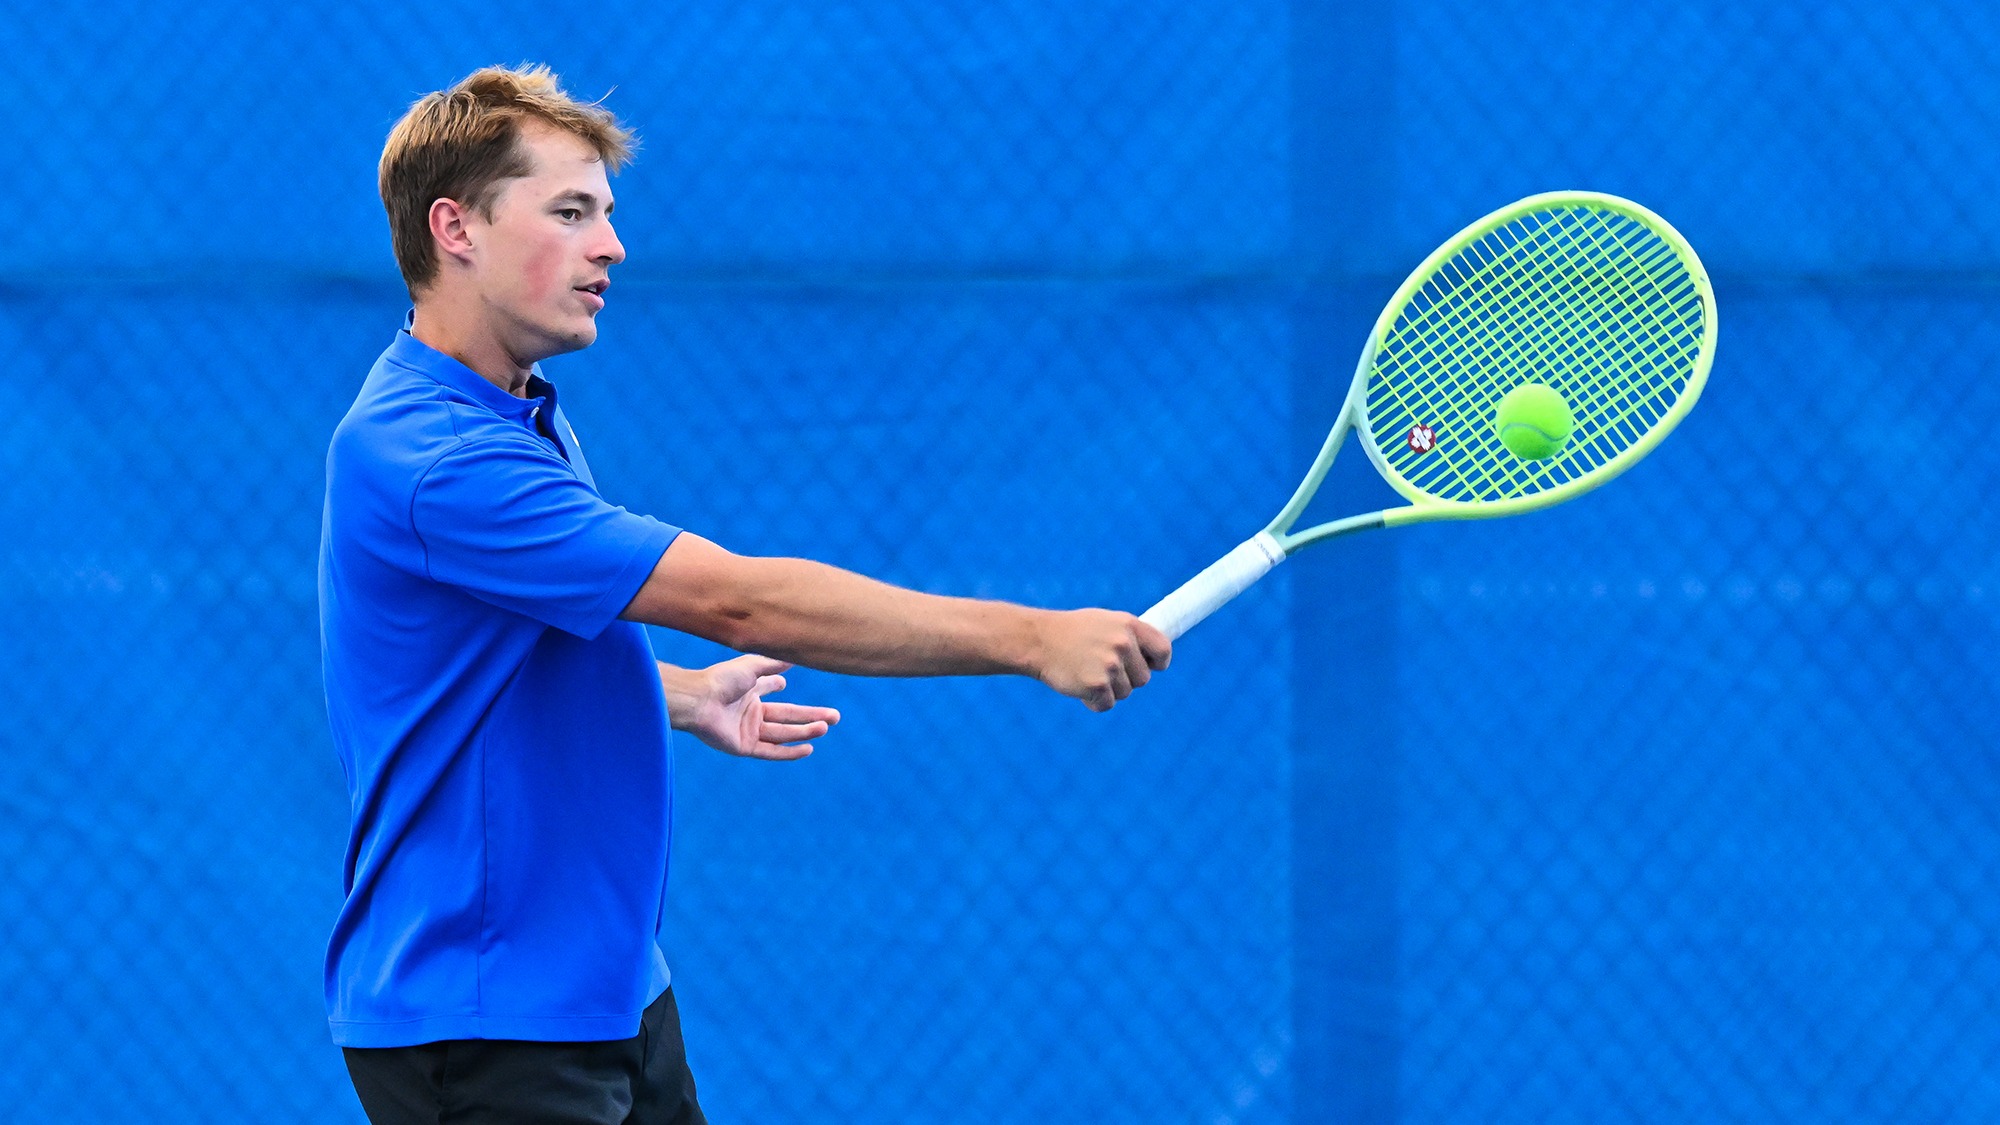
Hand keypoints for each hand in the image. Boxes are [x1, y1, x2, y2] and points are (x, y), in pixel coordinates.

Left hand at [670, 655, 840, 759]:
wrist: (699, 701)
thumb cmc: (721, 680)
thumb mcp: (752, 666)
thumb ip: (773, 663)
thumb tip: (794, 656)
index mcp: (748, 691)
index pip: (768, 689)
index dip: (776, 685)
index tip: (784, 682)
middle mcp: (749, 711)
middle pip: (786, 716)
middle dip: (811, 716)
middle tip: (836, 717)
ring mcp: (748, 730)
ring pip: (782, 733)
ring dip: (805, 732)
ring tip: (826, 728)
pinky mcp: (744, 746)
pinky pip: (771, 751)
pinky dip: (789, 751)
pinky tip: (808, 749)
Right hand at [1034, 609, 1171, 711]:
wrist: (1038, 640)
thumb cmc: (1072, 632)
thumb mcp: (1105, 623)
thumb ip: (1129, 637)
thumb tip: (1155, 657)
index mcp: (1129, 625)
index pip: (1163, 649)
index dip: (1158, 662)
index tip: (1151, 667)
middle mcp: (1123, 643)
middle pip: (1143, 679)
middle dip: (1126, 679)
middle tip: (1101, 668)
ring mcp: (1111, 664)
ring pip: (1125, 692)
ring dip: (1108, 690)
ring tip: (1086, 672)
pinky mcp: (1097, 684)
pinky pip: (1107, 704)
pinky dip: (1094, 701)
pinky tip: (1080, 686)